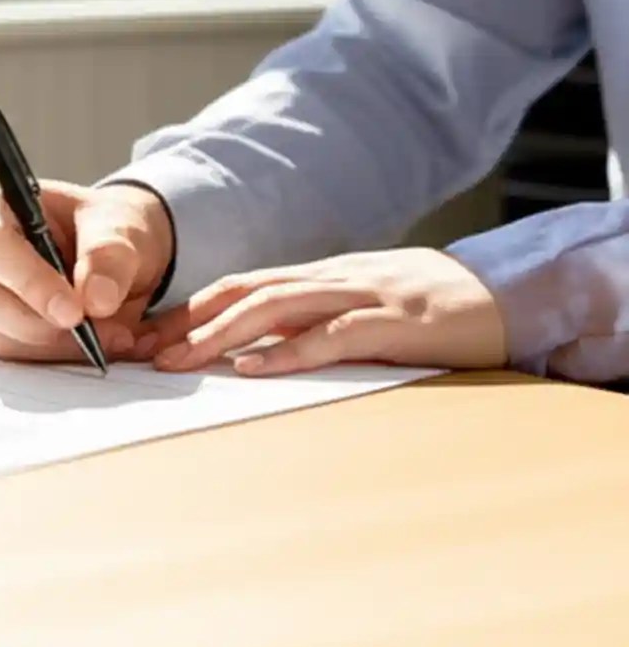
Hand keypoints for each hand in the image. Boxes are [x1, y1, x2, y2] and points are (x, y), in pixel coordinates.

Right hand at [0, 180, 172, 361]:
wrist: (111, 258)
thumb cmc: (103, 228)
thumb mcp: (120, 225)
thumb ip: (110, 254)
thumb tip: (96, 298)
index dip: (27, 280)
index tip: (73, 310)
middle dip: (41, 322)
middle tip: (96, 331)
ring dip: (57, 345)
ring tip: (111, 335)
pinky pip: (16, 357)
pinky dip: (59, 356)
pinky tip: (97, 343)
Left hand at [141, 248, 506, 375]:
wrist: (504, 293)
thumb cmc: (424, 309)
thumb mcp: (356, 308)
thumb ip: (309, 320)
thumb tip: (253, 347)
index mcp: (317, 277)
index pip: (240, 287)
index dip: (189, 310)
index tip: (147, 337)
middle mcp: (329, 279)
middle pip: (243, 292)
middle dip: (187, 322)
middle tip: (142, 352)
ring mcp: (360, 296)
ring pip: (275, 308)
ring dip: (219, 335)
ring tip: (179, 361)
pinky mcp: (392, 323)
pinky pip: (331, 336)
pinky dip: (288, 352)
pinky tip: (253, 368)